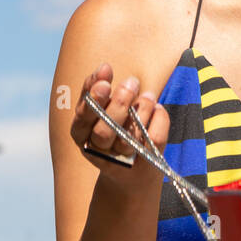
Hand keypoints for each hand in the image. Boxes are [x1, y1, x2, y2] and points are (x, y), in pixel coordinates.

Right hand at [72, 62, 168, 184]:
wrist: (131, 173)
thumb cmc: (112, 130)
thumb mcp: (100, 109)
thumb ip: (98, 89)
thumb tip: (104, 68)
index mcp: (81, 134)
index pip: (83, 115)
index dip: (94, 95)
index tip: (106, 76)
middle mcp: (97, 150)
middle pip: (104, 132)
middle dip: (118, 105)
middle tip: (131, 82)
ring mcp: (121, 159)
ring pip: (128, 138)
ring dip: (141, 111)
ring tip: (148, 94)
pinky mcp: (145, 162)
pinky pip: (153, 139)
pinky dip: (159, 119)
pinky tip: (158, 107)